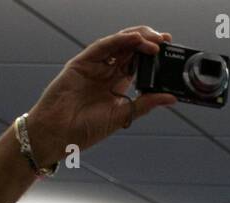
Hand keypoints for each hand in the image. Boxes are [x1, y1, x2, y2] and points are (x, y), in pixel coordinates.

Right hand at [24, 26, 177, 163]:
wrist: (59, 135)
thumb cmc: (85, 129)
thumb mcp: (122, 116)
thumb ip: (145, 104)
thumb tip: (170, 98)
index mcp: (116, 84)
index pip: (138, 63)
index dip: (153, 55)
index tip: (168, 50)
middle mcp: (106, 72)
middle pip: (130, 50)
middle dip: (148, 42)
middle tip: (165, 39)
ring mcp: (93, 66)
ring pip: (117, 44)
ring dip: (137, 39)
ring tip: (154, 39)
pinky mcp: (81, 64)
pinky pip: (102, 47)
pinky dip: (118, 41)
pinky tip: (135, 39)